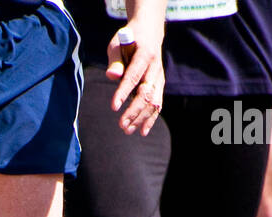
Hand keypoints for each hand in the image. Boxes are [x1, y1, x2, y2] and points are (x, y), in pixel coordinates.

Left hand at [107, 10, 165, 136]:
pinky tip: (142, 131)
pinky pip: (157, 104)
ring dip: (141, 118)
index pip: (133, 76)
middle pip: (146, 93)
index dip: (124, 92)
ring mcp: (159, 77)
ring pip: (153, 102)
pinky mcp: (159, 84)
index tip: (114, 106)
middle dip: (134, 111)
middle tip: (121, 125)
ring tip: (127, 131)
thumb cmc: (129, 37)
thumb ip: (115, 59)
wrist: (150, 30)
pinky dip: (151, 118)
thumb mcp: (117, 42)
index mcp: (145, 54)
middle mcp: (155, 67)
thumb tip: (112, 76)